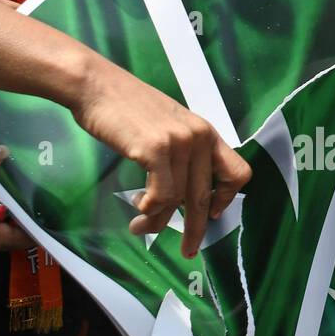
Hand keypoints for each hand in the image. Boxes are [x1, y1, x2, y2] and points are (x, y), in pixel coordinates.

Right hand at [67, 58, 251, 258]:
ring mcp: (180, 143)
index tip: (213, 213)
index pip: (237, 172)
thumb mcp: (168, 125)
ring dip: (158, 222)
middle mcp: (199, 137)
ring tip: (140, 228)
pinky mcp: (157, 149)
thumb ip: (182, 152)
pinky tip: (138, 209)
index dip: (226, 198)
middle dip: (195, 229)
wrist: (97, 86)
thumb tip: (182, 192)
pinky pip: (161, 195)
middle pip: (205, 196)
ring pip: (179, 200)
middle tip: (188, 250)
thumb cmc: (126, 107)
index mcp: (206, 131)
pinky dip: (150, 209)